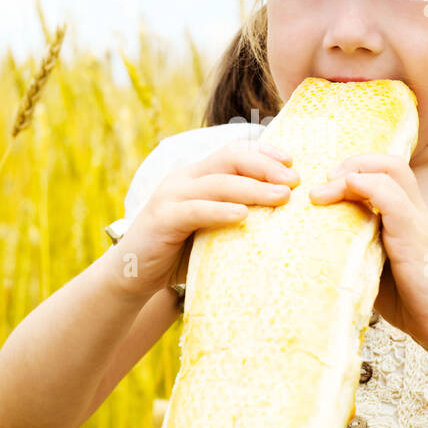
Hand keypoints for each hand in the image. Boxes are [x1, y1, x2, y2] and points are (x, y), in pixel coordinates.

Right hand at [118, 139, 299, 299]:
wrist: (133, 275)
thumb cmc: (179, 253)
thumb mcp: (212, 229)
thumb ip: (236, 216)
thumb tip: (284, 219)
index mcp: (198, 175)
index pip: (235, 152)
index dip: (264, 153)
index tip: (293, 162)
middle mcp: (184, 178)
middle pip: (230, 158)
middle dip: (266, 166)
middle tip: (294, 180)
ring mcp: (171, 196)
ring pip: (217, 182)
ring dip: (253, 188)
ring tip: (281, 196)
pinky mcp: (162, 219)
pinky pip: (195, 210)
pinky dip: (221, 211)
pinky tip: (243, 216)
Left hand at [308, 154, 427, 354]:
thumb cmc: (410, 301)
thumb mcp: (375, 266)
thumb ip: (357, 246)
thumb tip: (316, 241)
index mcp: (406, 216)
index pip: (386, 172)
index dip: (354, 169)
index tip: (325, 188)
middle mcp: (415, 211)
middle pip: (390, 163)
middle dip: (352, 163)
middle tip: (323, 183)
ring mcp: (417, 221)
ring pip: (391, 171)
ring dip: (352, 173)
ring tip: (323, 192)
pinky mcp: (415, 235)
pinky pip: (391, 197)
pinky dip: (366, 187)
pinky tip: (342, 195)